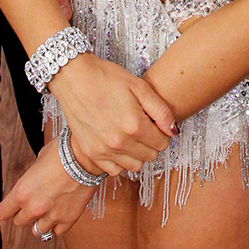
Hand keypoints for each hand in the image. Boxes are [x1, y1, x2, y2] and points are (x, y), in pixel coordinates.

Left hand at [0, 139, 94, 236]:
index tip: (13, 206)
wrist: (87, 155)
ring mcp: (51, 216)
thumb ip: (34, 174)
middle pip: (20, 222)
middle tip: (36, 202)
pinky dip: (58, 224)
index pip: (3, 212)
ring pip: (38, 230)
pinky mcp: (68, 219)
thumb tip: (36, 178)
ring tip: (50, 208)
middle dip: (26, 213)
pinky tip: (62, 212)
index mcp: (22, 191)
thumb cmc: (64, 151)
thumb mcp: (41, 157)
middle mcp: (33, 207)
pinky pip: (57, 231)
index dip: (8, 208)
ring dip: (42, 221)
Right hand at [49, 53, 177, 176]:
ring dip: (138, 154)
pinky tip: (119, 144)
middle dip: (153, 143)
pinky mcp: (90, 154)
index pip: (163, 143)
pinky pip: (114, 170)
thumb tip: (173, 131)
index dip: (163, 133)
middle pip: (150, 156)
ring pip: (135, 166)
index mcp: (134, 125)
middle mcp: (119, 143)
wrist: (74, 78)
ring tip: (132, 136)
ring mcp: (103, 151)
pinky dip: (121, 161)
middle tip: (145, 127)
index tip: (156, 123)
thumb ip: (161, 110)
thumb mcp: (140, 87)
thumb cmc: (107, 78)